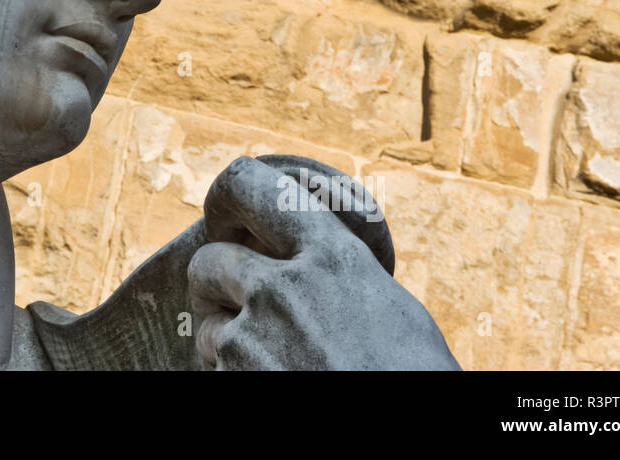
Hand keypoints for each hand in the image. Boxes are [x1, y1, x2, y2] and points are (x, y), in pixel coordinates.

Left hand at [187, 156, 458, 369]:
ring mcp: (250, 341)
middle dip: (216, 279)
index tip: (227, 215)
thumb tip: (308, 262)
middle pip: (209, 259)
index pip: (250, 185)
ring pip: (208, 326)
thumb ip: (338, 273)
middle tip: (235, 299)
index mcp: (331, 258)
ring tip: (272, 359)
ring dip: (227, 340)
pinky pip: (215, 371)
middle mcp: (282, 289)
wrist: (404, 442)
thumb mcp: (391, 307)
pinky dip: (236, 378)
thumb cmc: (411, 376)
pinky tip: (277, 384)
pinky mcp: (231, 380)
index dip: (228, 197)